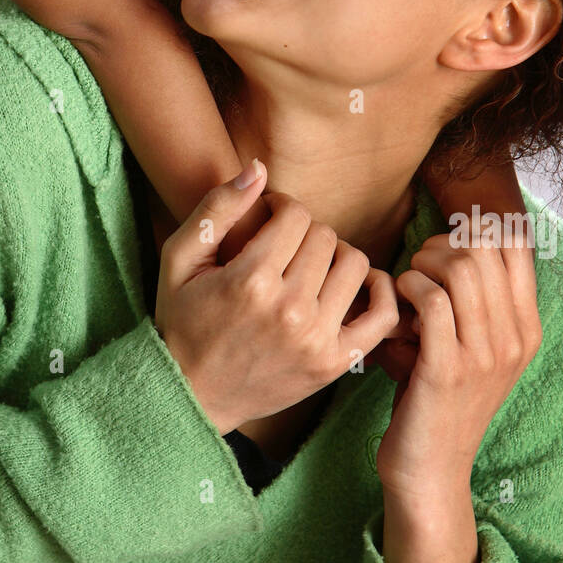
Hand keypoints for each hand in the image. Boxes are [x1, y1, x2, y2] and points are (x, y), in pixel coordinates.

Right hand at [154, 160, 399, 435]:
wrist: (190, 394)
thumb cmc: (181, 320)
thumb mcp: (179, 259)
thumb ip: (218, 208)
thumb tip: (258, 167)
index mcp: (251, 280)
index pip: (295, 214)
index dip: (280, 206)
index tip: (267, 217)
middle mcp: (289, 309)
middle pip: (325, 236)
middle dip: (304, 231)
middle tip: (284, 244)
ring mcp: (316, 340)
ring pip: (354, 264)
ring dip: (335, 255)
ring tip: (312, 264)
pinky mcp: (335, 363)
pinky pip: (382, 314)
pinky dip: (380, 290)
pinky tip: (359, 283)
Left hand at [374, 230, 542, 501]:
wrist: (430, 470)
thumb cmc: (440, 398)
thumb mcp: (475, 349)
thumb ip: (478, 301)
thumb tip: (457, 237)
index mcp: (526, 330)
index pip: (515, 247)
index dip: (473, 232)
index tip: (446, 250)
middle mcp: (514, 341)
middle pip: (483, 250)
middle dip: (441, 245)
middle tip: (418, 268)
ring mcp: (484, 356)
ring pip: (460, 269)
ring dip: (422, 265)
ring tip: (407, 285)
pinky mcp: (447, 369)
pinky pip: (432, 301)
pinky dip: (408, 288)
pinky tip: (397, 302)